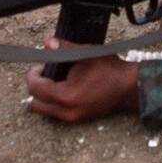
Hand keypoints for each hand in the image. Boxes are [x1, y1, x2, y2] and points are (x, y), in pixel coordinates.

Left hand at [25, 38, 139, 122]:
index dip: (32, 74)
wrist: (129, 87)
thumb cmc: (110, 70)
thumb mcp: (86, 54)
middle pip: (35, 104)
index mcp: (65, 96)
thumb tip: (48, 42)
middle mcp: (66, 111)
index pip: (35, 88)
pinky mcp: (77, 120)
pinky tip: (65, 88)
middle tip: (45, 74)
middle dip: (35, 87)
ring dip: (44, 96)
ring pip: (44, 110)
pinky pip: (55, 113)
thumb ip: (64, 48)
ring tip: (56, 80)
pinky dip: (54, 102)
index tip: (40, 65)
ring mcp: (72, 118)